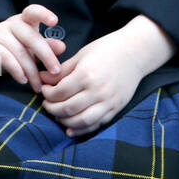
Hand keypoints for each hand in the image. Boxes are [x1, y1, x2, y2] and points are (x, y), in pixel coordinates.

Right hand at [0, 4, 65, 89]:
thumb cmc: (13, 50)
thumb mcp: (31, 48)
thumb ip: (46, 46)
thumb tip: (62, 47)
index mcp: (24, 20)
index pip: (33, 11)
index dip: (43, 14)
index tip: (54, 21)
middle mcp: (11, 24)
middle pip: (31, 37)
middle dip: (46, 56)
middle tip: (56, 72)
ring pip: (19, 51)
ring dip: (32, 71)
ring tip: (39, 85)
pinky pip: (4, 58)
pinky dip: (16, 71)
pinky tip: (23, 80)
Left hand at [39, 15, 175, 137]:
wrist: (136, 52)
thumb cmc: (108, 49)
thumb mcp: (82, 54)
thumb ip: (62, 70)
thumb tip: (42, 79)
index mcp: (86, 74)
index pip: (59, 92)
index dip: (47, 94)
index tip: (44, 90)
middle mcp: (97, 90)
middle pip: (67, 109)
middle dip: (52, 108)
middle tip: (47, 104)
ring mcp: (108, 101)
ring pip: (80, 121)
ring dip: (64, 121)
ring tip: (58, 114)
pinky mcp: (115, 108)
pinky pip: (96, 124)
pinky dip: (81, 129)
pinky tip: (70, 128)